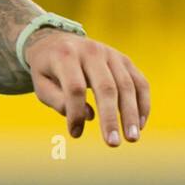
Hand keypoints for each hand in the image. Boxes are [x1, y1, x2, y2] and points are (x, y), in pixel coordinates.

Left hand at [25, 30, 149, 145]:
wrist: (57, 41)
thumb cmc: (48, 70)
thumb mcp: (41, 84)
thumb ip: (57, 101)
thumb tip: (88, 118)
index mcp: (65, 56)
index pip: (74, 88)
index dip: (75, 113)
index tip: (74, 133)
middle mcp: (91, 51)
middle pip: (105, 87)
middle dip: (110, 118)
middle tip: (113, 143)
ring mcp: (111, 54)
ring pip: (127, 85)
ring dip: (131, 114)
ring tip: (132, 138)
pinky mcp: (125, 60)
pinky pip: (140, 82)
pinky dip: (143, 103)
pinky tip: (139, 124)